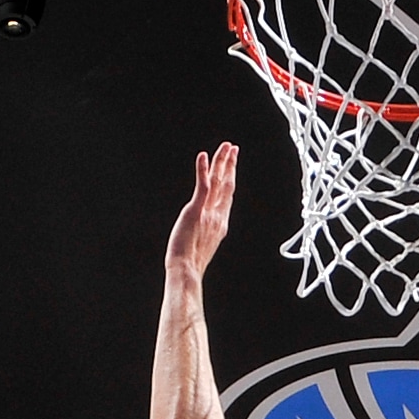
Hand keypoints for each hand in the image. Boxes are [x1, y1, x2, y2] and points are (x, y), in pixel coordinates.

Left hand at [165, 143, 236, 281]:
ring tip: (225, 147)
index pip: (227, 194)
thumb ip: (206, 232)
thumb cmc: (190, 264)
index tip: (231, 163)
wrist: (186, 271)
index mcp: (220, 223)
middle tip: (233, 148)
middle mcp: (217, 216)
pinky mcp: (195, 211)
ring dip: (221, 162)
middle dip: (230, 164)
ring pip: (218, 182)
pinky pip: (202, 187)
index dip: (230, 176)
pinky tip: (203, 156)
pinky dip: (202, 170)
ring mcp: (207, 212)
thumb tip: (204, 231)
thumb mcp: (203, 244)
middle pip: (226, 184)